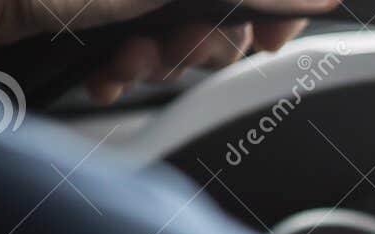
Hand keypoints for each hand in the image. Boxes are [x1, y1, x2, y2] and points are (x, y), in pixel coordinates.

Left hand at [0, 0, 341, 102]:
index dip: (275, 17)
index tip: (264, 39)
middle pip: (227, 23)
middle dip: (201, 47)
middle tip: (170, 45)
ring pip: (181, 50)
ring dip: (158, 68)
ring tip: (121, 60)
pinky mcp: (99, 24)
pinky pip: (139, 63)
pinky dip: (126, 76)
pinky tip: (103, 71)